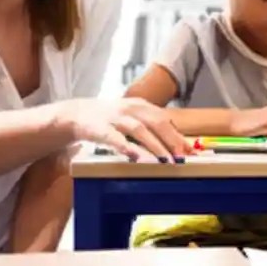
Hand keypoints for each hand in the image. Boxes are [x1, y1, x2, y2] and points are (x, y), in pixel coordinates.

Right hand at [59, 98, 187, 161]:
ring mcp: (114, 118)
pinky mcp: (99, 129)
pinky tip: (134, 157)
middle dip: (171, 140)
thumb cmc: (109, 118)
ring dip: (154, 145)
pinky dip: (125, 146)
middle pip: (156, 122)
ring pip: (138, 130)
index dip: (178, 134)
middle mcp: (129, 108)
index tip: (190, 150)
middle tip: (182, 157)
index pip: (164, 119)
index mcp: (140, 105)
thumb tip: (178, 141)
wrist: (75, 114)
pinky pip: (114, 138)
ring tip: (166, 160)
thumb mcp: (132, 116)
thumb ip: (151, 125)